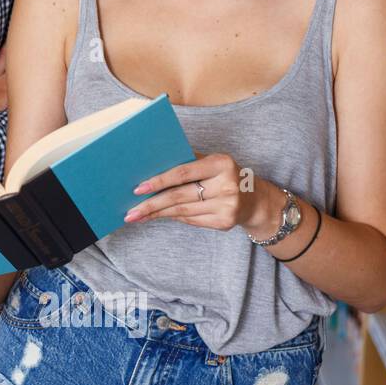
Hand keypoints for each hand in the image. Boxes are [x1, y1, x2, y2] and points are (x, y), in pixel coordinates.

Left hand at [124, 151, 274, 233]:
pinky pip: (190, 220)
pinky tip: (158, 216)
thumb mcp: (211, 162)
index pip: (183, 173)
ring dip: (157, 214)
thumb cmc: (224, 175)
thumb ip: (187, 161)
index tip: (138, 189)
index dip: (159, 181)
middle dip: (151, 205)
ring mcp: (227, 206)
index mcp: (221, 164)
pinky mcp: (224, 223)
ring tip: (137, 216)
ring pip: (182, 211)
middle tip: (130, 212)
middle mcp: (227, 185)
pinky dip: (172, 217)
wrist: (255, 199)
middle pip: (179, 196)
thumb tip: (150, 164)